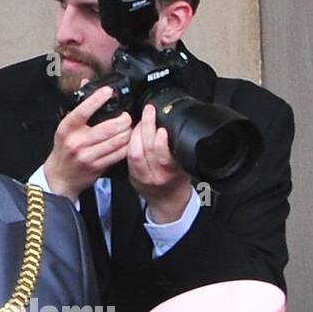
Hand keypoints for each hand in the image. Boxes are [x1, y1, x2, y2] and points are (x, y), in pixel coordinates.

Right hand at [42, 85, 132, 198]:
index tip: (109, 91)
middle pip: (108, 128)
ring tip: (131, 128)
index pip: (83, 110)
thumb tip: (86, 83)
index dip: (97, 99)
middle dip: (123, 120)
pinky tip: (130, 142)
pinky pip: (118, 155)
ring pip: (116, 141)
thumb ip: (78, 106)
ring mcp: (88, 155)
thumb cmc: (64, 149)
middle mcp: (77, 141)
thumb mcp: (65, 127)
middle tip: (128, 116)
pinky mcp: (97, 166)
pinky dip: (127, 147)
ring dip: (128, 133)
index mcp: (67, 128)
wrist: (60, 176)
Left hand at [127, 103, 192, 222]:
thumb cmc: (177, 181)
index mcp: (173, 173)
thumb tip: (170, 126)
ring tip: (141, 120)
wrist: (168, 201)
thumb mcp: (185, 166)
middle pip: (147, 150)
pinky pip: (128, 156)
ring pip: (134, 152)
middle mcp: (157, 176)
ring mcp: (143, 176)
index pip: (165, 157)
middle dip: (147, 127)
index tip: (161, 128)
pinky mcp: (132, 175)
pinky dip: (130, 141)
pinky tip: (133, 132)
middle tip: (149, 111)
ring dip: (136, 132)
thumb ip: (178, 150)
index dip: (161, 142)